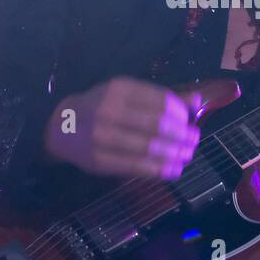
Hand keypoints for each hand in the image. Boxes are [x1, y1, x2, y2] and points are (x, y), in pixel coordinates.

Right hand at [42, 76, 201, 179]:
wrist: (62, 126)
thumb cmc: (102, 107)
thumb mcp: (128, 94)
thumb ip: (161, 98)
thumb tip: (198, 101)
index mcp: (119, 89)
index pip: (160, 101)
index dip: (180, 114)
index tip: (188, 121)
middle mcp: (109, 110)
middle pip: (158, 125)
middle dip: (181, 135)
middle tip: (193, 141)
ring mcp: (102, 136)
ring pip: (149, 147)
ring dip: (174, 154)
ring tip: (186, 156)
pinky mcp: (99, 160)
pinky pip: (136, 166)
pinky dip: (159, 170)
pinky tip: (173, 170)